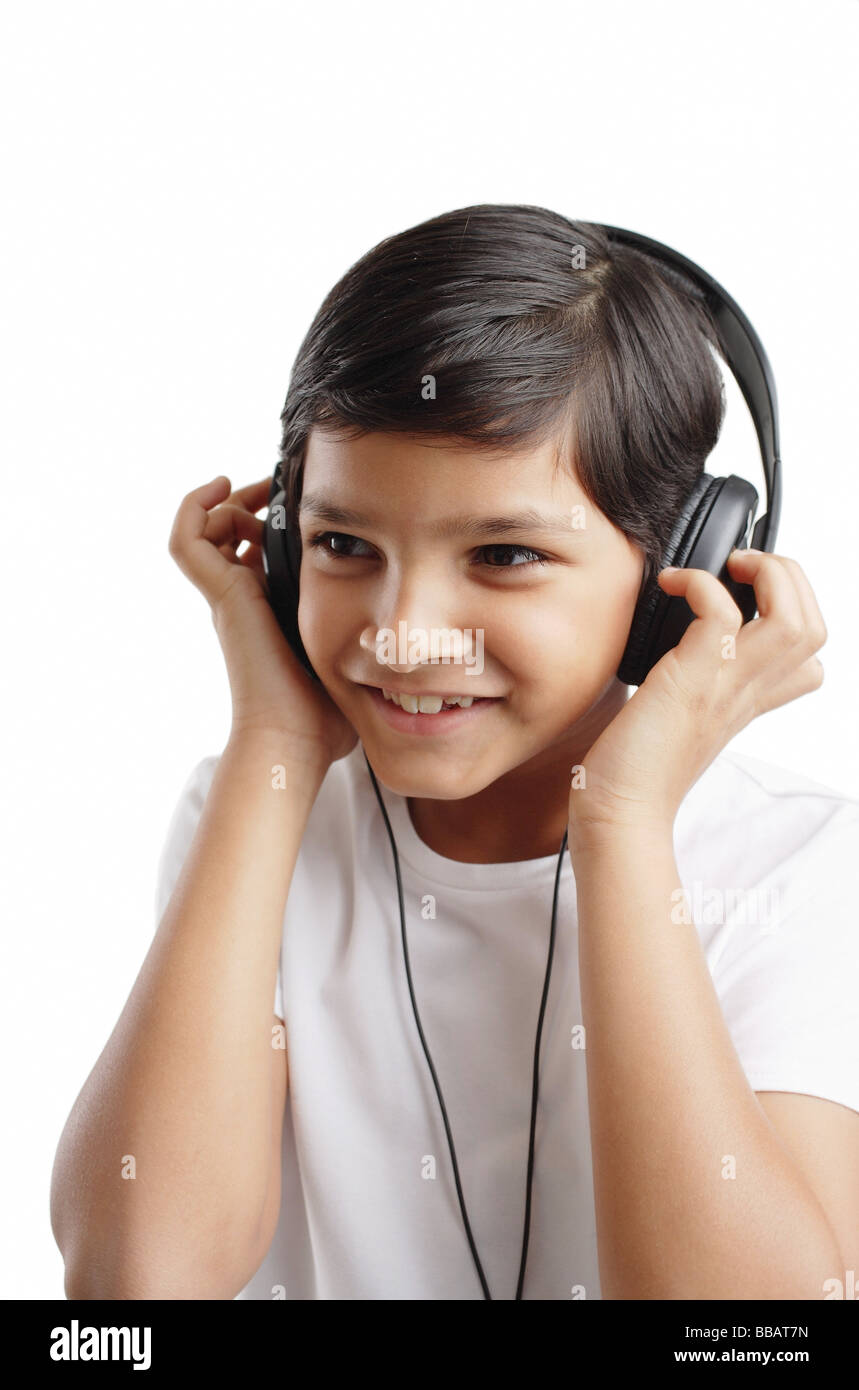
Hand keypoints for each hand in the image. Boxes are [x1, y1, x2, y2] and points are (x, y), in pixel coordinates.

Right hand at [168, 475, 358, 766]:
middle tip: (276, 488)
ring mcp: (227, 598)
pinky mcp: (223, 596)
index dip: (266, 523)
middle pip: (225, 535)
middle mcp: (240, 603)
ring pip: (202, 531)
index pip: (253, 554)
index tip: (299, 509)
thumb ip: (366, 648)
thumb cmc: (323, 720)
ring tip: (256, 487)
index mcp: (266, 613)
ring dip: (225, 501)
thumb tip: (407, 649)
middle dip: (248, 502)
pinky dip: (193, 507)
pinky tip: (224, 486)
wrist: (294, 739)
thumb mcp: (351, 667)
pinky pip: (186, 539)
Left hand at [568, 550, 826, 836]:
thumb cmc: (633, 773)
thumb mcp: (679, 724)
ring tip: (727, 566)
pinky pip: (720, 611)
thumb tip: (671, 660)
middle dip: (789, 577)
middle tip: (741, 567)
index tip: (748, 600)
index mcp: (745, 703)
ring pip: (793, 617)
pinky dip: (700, 582)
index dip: (793, 617)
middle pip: (815, 625)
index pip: (808, 662)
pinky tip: (672, 584)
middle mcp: (746, 692)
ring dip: (766, 572)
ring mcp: (724, 685)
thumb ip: (692, 692)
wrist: (618, 814)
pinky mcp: (691, 679)